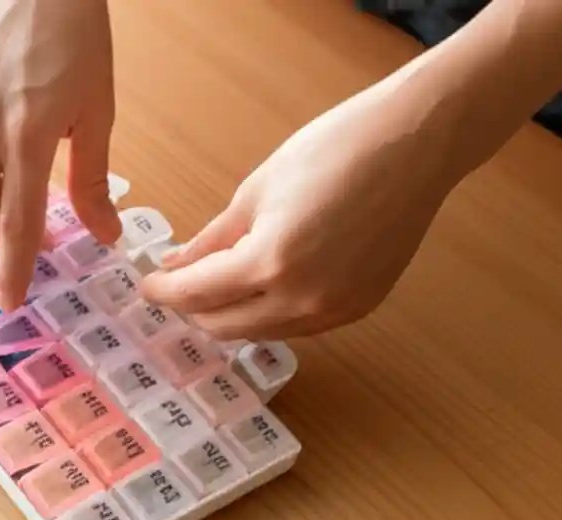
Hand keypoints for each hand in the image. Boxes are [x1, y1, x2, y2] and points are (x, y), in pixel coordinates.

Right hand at [0, 0, 121, 309]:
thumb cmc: (74, 42)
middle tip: (29, 222)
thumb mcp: (97, 111)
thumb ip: (92, 181)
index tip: (10, 302)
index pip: (17, 223)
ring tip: (7, 182)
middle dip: (2, 232)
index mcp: (28, 134)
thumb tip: (104, 236)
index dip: (14, 268)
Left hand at [141, 82, 462, 339]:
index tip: (148, 285)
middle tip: (177, 286)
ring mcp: (335, 311)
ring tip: (216, 287)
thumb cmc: (334, 150)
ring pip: (262, 332)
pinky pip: (299, 326)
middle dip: (193, 309)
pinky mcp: (359, 309)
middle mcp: (302, 300)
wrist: (414, 145)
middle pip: (225, 326)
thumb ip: (213, 239)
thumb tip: (176, 265)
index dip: (164, 291)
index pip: (197, 294)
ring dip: (232, 315)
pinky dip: (271, 313)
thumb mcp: (257, 190)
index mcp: (269, 262)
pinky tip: (263, 287)